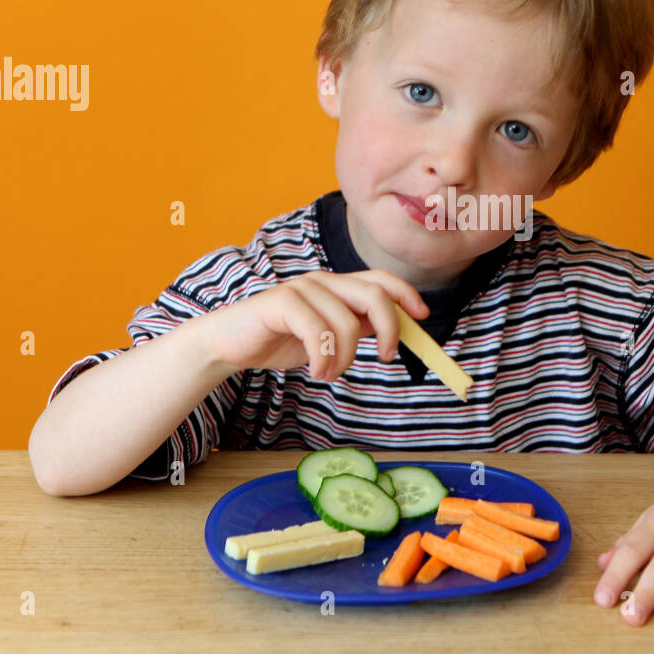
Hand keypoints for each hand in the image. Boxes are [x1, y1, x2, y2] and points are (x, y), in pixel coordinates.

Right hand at [197, 270, 428, 378]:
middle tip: (387, 358)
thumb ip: (355, 327)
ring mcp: (302, 288)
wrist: (229, 344)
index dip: (407, 295)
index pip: (381, 280)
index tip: (423, 317)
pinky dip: (324, 360)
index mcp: (337, 286)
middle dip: (391, 329)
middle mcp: (323, 281)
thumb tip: (393, 330)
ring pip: (347, 323)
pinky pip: (319, 332)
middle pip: (374, 295)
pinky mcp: (282, 302)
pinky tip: (317, 373)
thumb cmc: (279, 339)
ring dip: (346, 359)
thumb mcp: (327, 337)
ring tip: (330, 374)